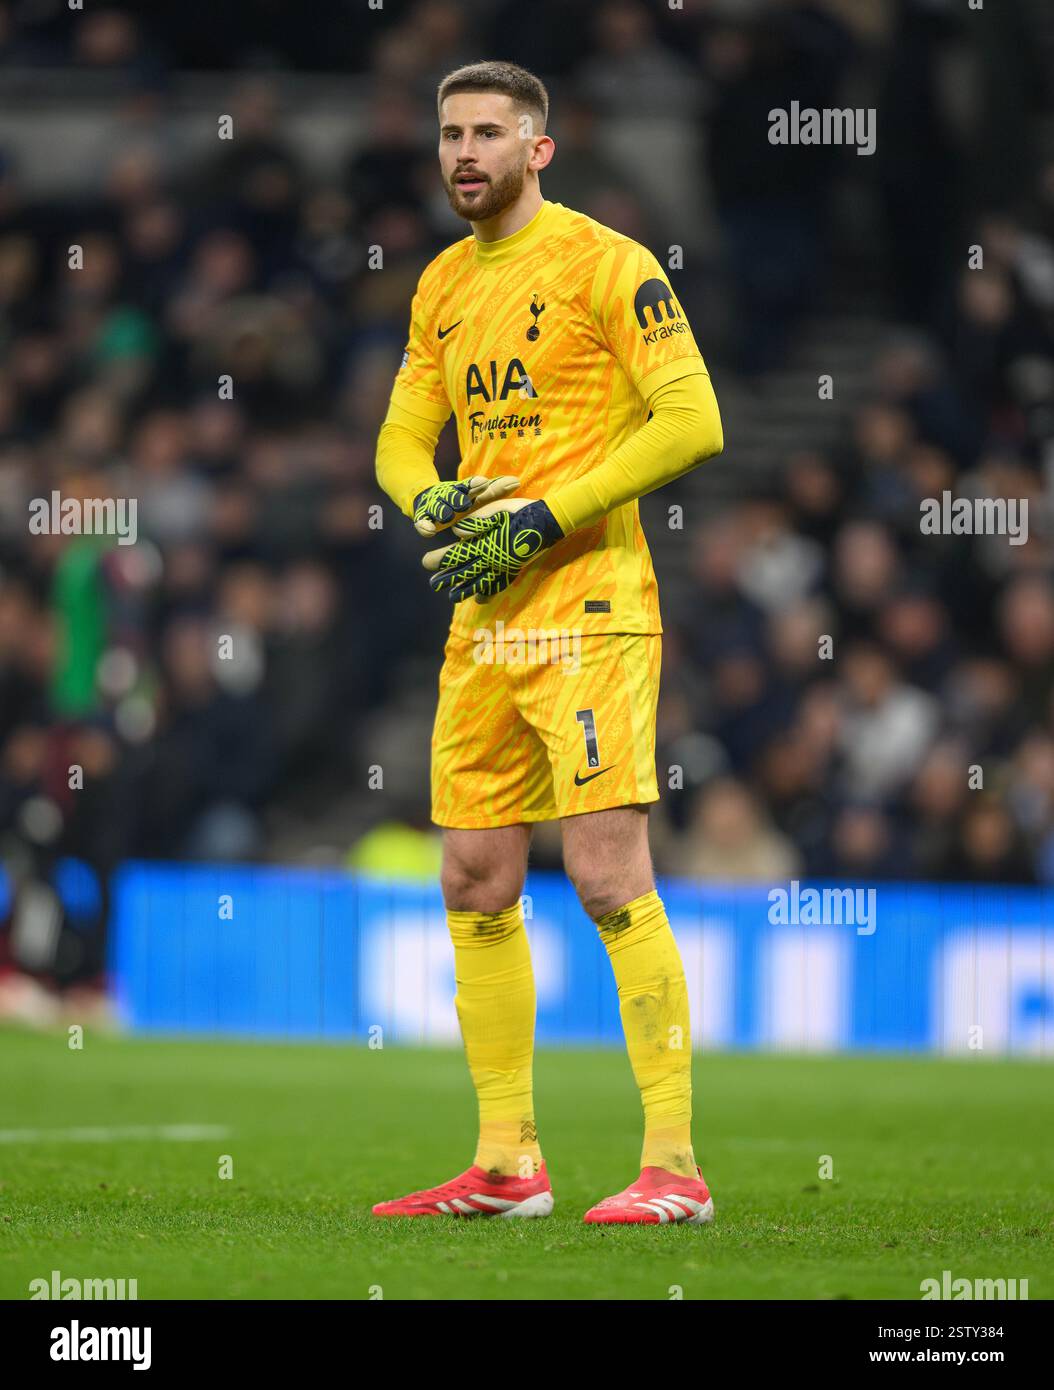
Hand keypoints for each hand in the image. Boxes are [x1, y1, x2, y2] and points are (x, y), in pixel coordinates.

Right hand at [412, 476, 519, 536]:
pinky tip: (428, 531)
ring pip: (438, 508)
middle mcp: (449, 497)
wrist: (428, 497)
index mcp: (464, 490)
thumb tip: (517, 481)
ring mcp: (435, 507)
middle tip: (464, 503)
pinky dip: (424, 526)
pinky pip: (422, 522)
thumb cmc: (462, 499)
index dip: (476, 485)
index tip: (483, 483)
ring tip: (447, 516)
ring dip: (442, 510)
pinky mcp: (423, 518)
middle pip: (453, 495)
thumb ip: (496, 490)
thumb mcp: (478, 495)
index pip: (470, 486)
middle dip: (458, 498)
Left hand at [422, 498, 563, 602]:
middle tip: (433, 584)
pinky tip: (481, 599)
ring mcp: (502, 566)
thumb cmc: (521, 513)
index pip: (457, 554)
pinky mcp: (513, 569)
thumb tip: (456, 533)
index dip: (441, 559)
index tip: (426, 562)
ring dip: (464, 590)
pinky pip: (498, 584)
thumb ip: (475, 523)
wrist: (547, 522)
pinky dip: (488, 592)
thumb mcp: (496, 511)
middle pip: (464, 571)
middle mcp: (491, 558)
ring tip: (451, 597)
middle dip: (448, 578)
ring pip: (479, 581)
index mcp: (484, 543)